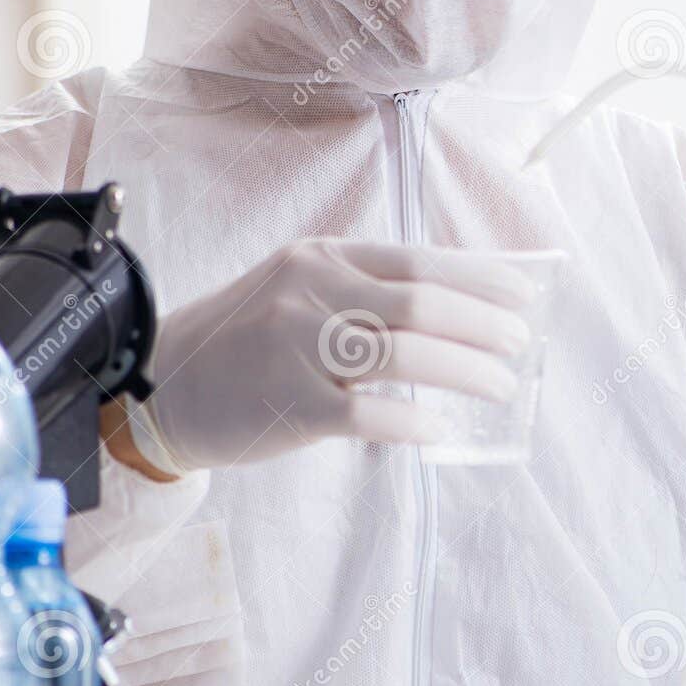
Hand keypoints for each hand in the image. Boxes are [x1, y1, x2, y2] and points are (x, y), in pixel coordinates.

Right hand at [122, 239, 533, 472]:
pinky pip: (366, 413)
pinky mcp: (289, 403)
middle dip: (483, 325)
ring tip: (501, 386)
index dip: (479, 278)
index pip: (418, 260)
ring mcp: (298, 347)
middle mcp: (311, 292)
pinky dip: (411, 421)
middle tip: (521, 344)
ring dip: (465, 371)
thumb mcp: (298, 286)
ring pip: (403, 354)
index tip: (523, 296)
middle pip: (420, 303)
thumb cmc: (246, 337)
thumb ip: (362, 288)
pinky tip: (439, 428)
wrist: (162, 382)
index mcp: (323, 257)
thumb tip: (455, 307)